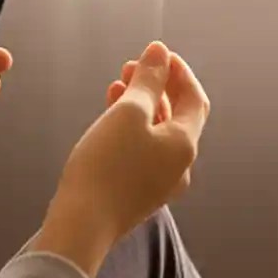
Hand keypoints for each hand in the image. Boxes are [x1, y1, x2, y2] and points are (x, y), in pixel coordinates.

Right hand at [34, 41, 210, 275]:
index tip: (157, 53)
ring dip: (141, 105)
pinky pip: (143, 151)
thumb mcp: (128, 113)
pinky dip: (132, 128)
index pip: (194, 98)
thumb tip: (160, 52)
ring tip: (117, 84)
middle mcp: (180, 166)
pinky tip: (110, 117)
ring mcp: (160, 182)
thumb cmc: (107, 165)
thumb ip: (148, 81)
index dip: (179, 72)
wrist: (82, 225)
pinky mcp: (138, 192)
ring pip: (157, 133)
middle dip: (157, 86)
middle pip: (177, 116)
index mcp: (185, 144)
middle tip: (132, 65)